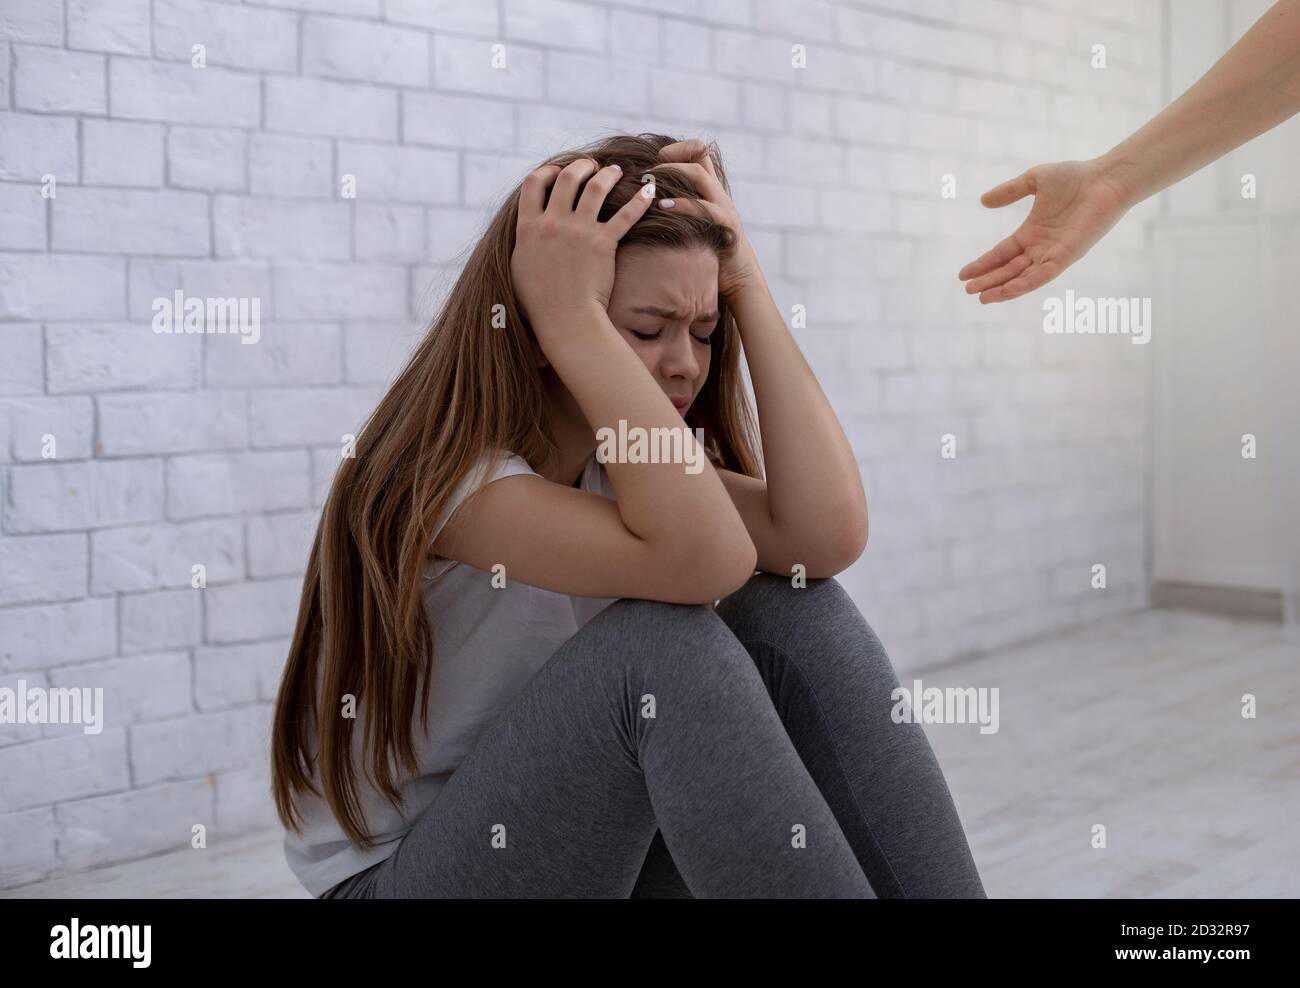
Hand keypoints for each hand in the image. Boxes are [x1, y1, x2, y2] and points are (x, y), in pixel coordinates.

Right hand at [511, 158, 652, 336]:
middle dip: (582, 166)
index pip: (533, 183)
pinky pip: (626, 215)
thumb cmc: (539, 302)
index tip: (557, 171)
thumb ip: (524, 241)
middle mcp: (553, 223)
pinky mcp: (603, 243)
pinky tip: (649, 192)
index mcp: (528, 227)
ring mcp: (579, 231)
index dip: (546, 171)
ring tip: (617, 172)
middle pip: (567, 177)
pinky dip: (639, 200)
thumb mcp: (519, 266)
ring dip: (608, 174)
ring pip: (596, 187)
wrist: (564, 319)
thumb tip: (528, 228)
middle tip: (592, 166)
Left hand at [651, 139, 761, 299]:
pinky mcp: (725, 224)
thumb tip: (645, 197)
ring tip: (650, 185)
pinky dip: (683, 205)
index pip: (697, 151)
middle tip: (646, 172)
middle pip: (698, 154)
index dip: (676, 148)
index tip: (654, 159)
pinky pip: (704, 208)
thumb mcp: (692, 220)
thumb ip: (677, 204)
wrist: (735, 272)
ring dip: (672, 174)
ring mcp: (722, 205)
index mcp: (709, 187)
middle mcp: (717, 190)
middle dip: (669, 158)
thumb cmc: (706, 247)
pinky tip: (663, 207)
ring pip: (699, 175)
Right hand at [958, 160, 1132, 303]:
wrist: (1105, 179)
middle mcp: (1040, 247)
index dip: (983, 264)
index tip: (963, 274)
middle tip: (968, 290)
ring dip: (1002, 289)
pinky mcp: (1066, 257)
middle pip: (1008, 270)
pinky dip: (1023, 285)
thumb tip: (983, 201)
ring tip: (982, 298)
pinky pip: (1041, 276)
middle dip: (988, 280)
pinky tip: (1006, 291)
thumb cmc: (1076, 177)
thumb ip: (1009, 192)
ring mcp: (1053, 254)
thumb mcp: (1034, 181)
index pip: (1002, 254)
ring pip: (1022, 278)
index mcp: (1031, 232)